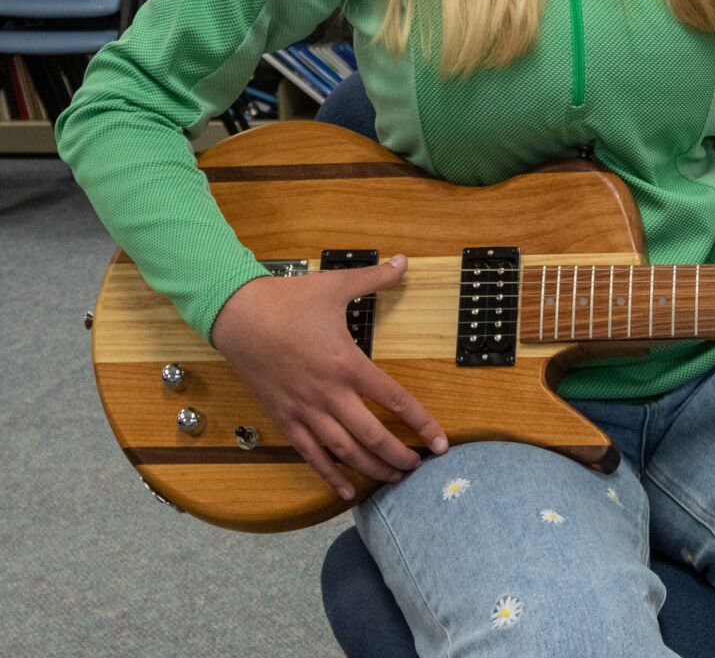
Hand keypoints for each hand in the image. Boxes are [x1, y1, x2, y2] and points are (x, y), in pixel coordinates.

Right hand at [209, 255, 447, 500]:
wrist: (237, 315)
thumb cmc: (289, 300)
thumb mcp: (336, 285)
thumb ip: (375, 278)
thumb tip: (404, 260)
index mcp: (348, 363)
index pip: (395, 400)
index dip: (421, 423)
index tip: (440, 443)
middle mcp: (329, 393)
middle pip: (372, 436)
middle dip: (399, 456)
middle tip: (419, 468)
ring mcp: (304, 409)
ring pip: (344, 451)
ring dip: (371, 468)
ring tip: (393, 479)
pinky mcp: (283, 418)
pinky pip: (310, 454)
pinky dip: (330, 475)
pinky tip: (347, 491)